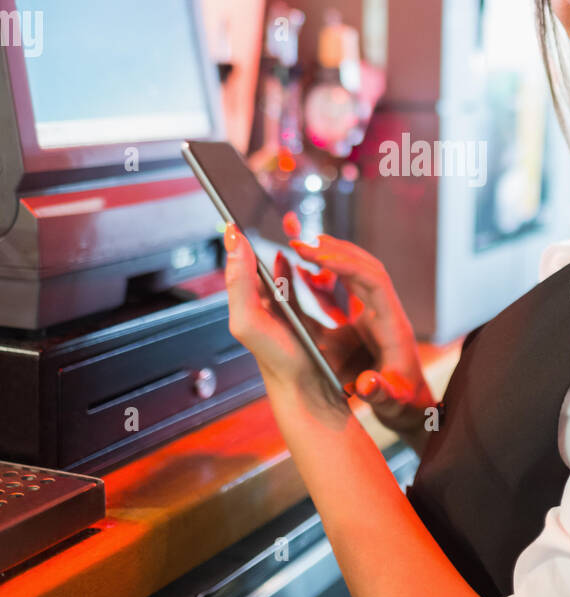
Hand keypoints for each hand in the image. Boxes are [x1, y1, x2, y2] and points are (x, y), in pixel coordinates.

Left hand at [222, 221, 346, 414]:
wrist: (311, 388)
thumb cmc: (277, 359)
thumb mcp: (248, 320)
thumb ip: (238, 281)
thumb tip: (233, 238)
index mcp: (245, 300)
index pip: (236, 258)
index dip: (234, 234)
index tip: (233, 208)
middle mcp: (259, 302)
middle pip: (251, 260)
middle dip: (252, 234)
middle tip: (251, 208)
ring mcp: (278, 307)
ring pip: (270, 269)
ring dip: (271, 248)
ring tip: (275, 226)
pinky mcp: (299, 314)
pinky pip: (292, 282)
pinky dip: (291, 268)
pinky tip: (291, 259)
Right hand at [275, 211, 436, 436]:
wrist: (412, 405)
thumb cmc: (403, 402)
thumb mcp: (392, 401)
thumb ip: (379, 392)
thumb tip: (366, 385)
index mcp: (393, 324)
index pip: (374, 280)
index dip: (347, 265)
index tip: (319, 255)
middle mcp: (386, 311)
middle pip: (364, 267)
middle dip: (334, 251)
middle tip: (301, 241)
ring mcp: (377, 312)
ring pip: (356, 272)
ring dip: (331, 256)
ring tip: (301, 246)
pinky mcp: (366, 319)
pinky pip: (347, 288)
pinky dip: (327, 276)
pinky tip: (306, 270)